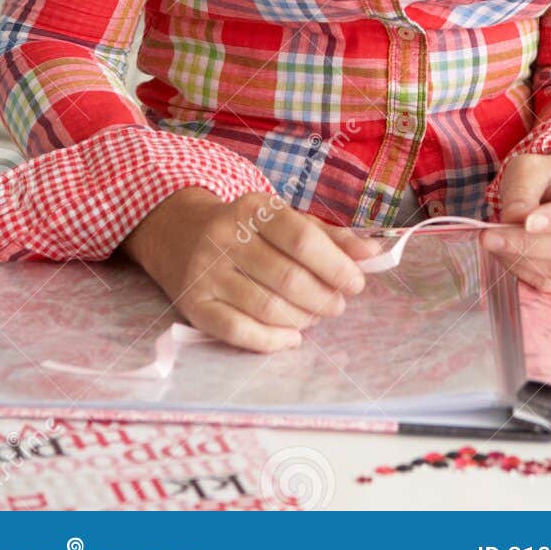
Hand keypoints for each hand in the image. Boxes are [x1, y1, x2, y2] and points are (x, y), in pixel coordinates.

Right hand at [119, 186, 383, 352]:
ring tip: (316, 316)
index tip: (356, 283)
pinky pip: (238, 332)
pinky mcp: (194, 307)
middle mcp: (225, 238)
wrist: (177, 233)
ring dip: (303, 319)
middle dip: (323, 298)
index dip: (336, 266)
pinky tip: (292, 338)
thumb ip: (329, 236)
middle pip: (288, 278)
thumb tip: (373, 253)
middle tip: (338, 305)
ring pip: (266, 308)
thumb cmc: (245, 228)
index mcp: (254, 208)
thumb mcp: (284, 219)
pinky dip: (272, 341)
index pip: (303, 239)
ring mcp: (206, 274)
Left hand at [483, 153, 550, 292]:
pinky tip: (509, 257)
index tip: (526, 221)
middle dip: (526, 244)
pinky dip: (527, 274)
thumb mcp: (531, 169)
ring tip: (495, 245)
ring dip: (522, 262)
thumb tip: (515, 222)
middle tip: (489, 236)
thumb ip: (522, 192)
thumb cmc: (550, 178)